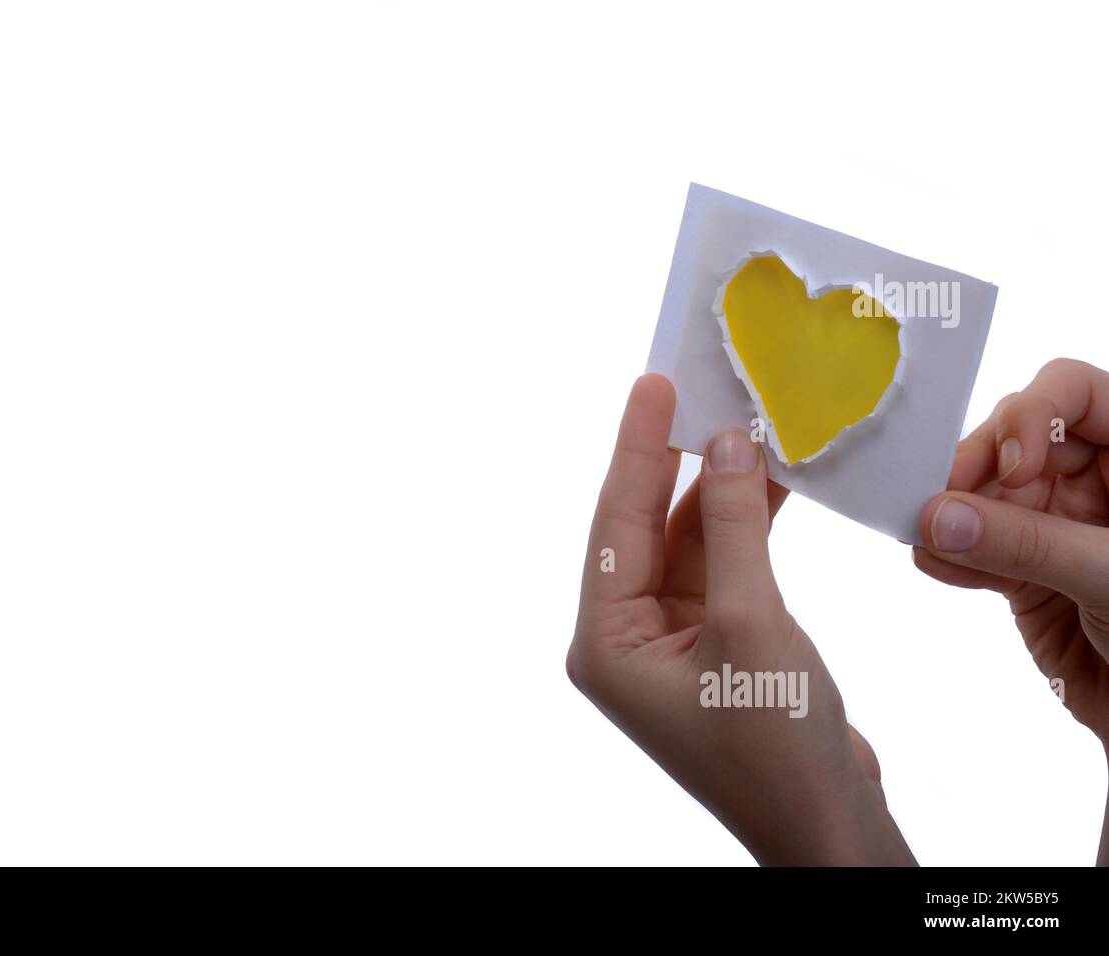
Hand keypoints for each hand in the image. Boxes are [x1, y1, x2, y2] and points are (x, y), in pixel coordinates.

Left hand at [568, 374, 913, 864]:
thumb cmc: (775, 746)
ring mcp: (671, 641)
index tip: (652, 381)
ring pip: (690, 540)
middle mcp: (626, 638)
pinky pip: (722, 565)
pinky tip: (771, 479)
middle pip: (647, 526)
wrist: (829, 828)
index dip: (637, 447)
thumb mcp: (750, 624)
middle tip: (695, 383)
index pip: (617, 523)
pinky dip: (747, 524)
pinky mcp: (716, 642)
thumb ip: (732, 529)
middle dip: (676, 459)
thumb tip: (726, 443)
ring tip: (747, 418)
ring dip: (721, 488)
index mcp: (605, 642)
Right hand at [912, 358, 1108, 864]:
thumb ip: (1027, 543)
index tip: (1012, 465)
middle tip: (940, 503)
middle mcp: (1094, 481)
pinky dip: (948, 556)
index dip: (1034, 414)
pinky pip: (974, 550)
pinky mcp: (1026, 575)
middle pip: (1013, 439)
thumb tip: (937, 517)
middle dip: (973, 467)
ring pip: (983, 495)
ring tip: (927, 540)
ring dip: (949, 514)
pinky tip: (938, 567)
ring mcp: (1057, 526)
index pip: (1074, 393)